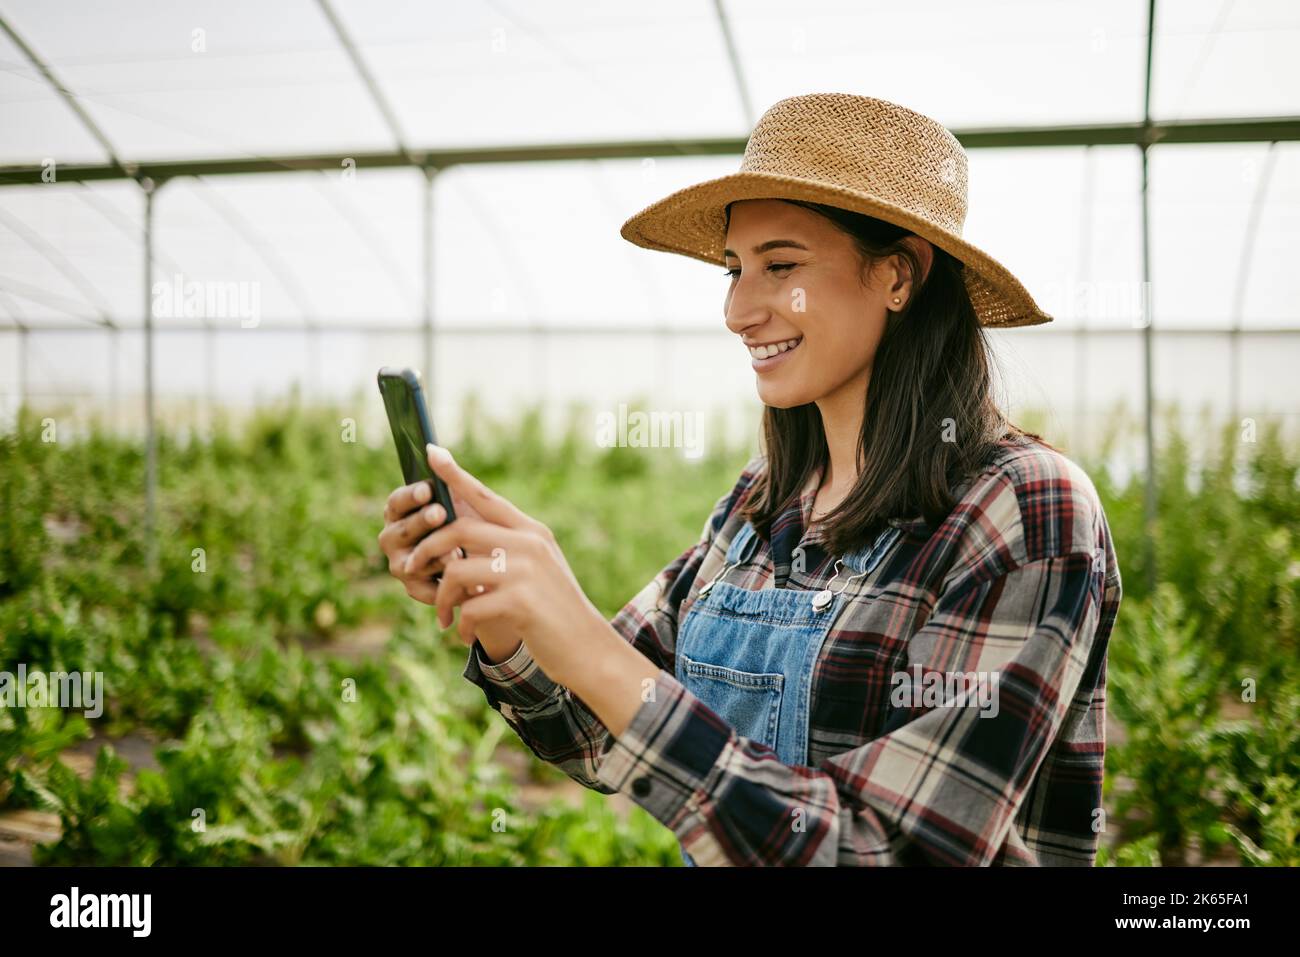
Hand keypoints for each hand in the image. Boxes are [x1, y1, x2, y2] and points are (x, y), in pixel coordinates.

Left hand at [403, 443, 608, 687]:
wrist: (588, 650)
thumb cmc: (554, 613)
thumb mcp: (536, 571)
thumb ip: (507, 550)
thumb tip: (460, 535)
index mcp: (532, 532)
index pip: (486, 496)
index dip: (455, 476)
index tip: (431, 452)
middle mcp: (530, 544)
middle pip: (460, 529)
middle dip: (428, 549)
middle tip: (412, 570)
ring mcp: (527, 571)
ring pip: (457, 569)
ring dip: (442, 596)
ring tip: (444, 616)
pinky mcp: (522, 601)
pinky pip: (470, 606)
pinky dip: (461, 625)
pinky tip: (465, 636)